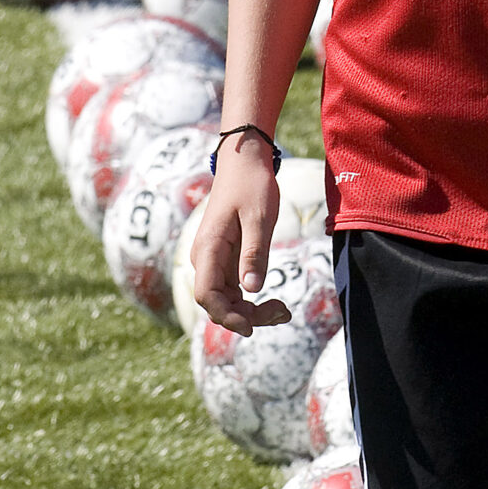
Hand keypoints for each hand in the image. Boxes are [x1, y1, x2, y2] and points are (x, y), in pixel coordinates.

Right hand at [190, 134, 290, 335]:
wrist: (243, 161)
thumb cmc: (252, 185)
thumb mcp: (259, 218)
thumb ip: (254, 253)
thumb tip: (252, 290)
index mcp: (207, 248)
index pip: (206, 295)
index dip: (226, 316)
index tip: (251, 327)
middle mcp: (204, 258)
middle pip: (217, 302)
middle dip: (246, 316)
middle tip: (282, 312)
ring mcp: (213, 260)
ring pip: (226, 299)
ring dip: (251, 311)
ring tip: (283, 311)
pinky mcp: (224, 259)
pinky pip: (233, 288)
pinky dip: (252, 299)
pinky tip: (274, 303)